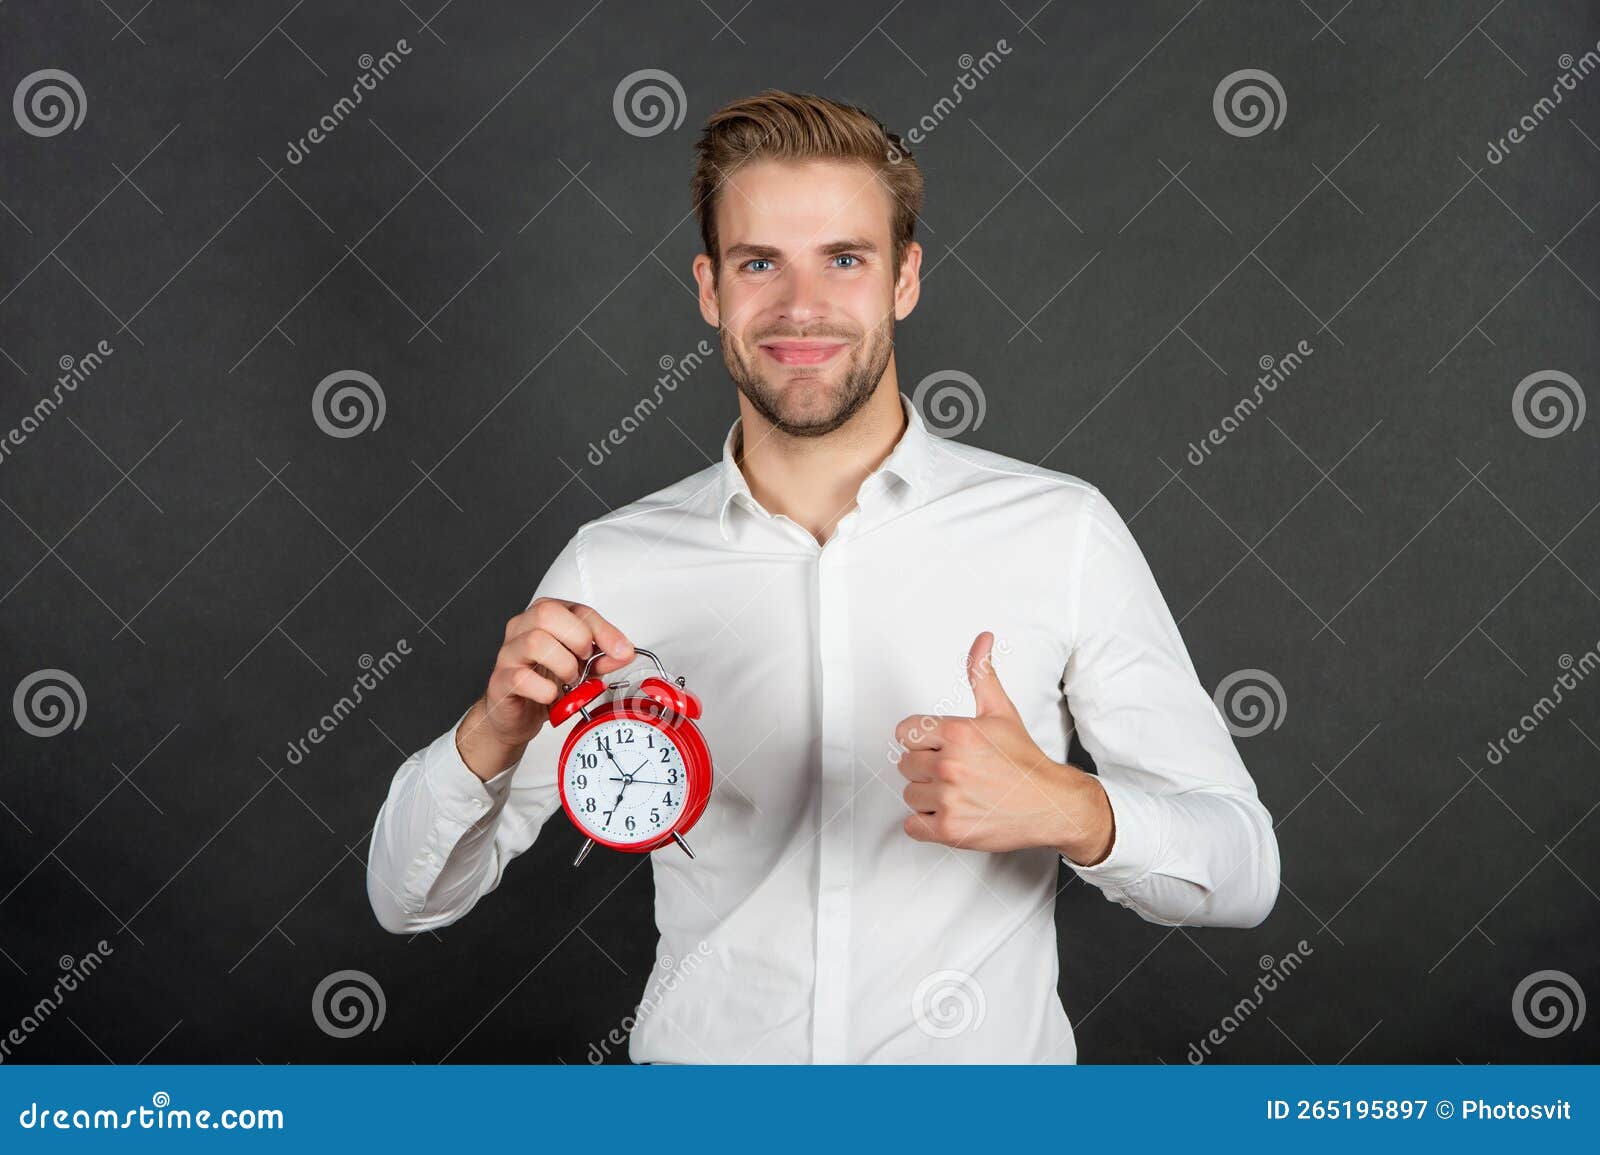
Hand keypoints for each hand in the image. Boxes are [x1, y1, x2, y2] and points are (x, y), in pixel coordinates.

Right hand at [456, 598, 634, 780]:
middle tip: (585, 661)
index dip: (603, 630)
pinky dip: (545, 690)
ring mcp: (509, 653)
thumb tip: (624, 652)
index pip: (576, 610)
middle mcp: (522, 628)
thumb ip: (602, 657)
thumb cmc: (545, 682)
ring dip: (564, 665)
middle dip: (578, 638)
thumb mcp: (581, 666)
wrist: (517, 715)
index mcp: (545, 617)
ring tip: (570, 680)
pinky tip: (552, 695)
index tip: (622, 650)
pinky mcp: (501, 680)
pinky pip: (522, 678)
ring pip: (535, 642)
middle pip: (548, 613)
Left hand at [893, 631, 1113, 862]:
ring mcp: (948, 798)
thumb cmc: (1024, 760)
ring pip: (909, 794)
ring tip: (957, 792)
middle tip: (955, 772)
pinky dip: (927, 824)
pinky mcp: (949, 830)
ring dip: (927, 796)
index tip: (939, 746)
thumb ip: (982, 674)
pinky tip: (951, 813)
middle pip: (905, 764)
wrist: (1050, 803)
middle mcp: (949, 764)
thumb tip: (982, 639)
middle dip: (926, 767)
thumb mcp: (1001, 712)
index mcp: (957, 732)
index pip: (904, 733)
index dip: (921, 740)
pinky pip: (912, 825)